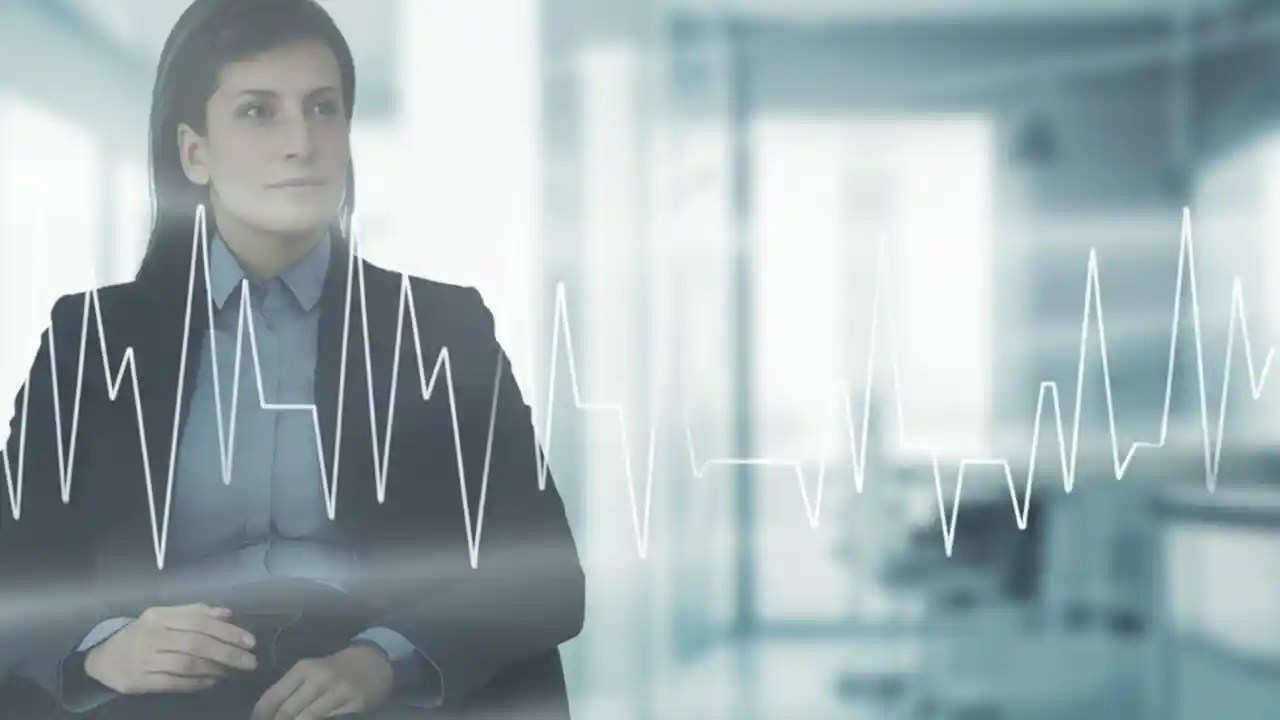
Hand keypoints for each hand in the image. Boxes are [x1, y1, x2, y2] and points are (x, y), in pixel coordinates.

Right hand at [83, 602, 257, 694]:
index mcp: (159, 616)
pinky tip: (213, 681)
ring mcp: (145, 660)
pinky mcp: (140, 682)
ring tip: (234, 671)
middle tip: (250, 660)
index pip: (199, 622)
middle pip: (196, 644)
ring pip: (188, 665)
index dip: (227, 632)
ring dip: (216, 669)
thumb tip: (228, 613)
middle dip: (228, 653)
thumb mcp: (165, 616)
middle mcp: (152, 636)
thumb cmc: (142, 634)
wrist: (103, 658)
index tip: (249, 641)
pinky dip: (198, 683)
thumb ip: (196, 612)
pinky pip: (175, 683)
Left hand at [251, 644, 392, 718]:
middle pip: (286, 712)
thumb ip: (292, 690)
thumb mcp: (313, 670)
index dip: (261, 716)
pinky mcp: (354, 703)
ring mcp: (337, 691)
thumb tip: (268, 714)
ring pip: (306, 718)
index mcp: (303, 668)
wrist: (375, 659)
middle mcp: (319, 678)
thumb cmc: (338, 667)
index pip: (272, 698)